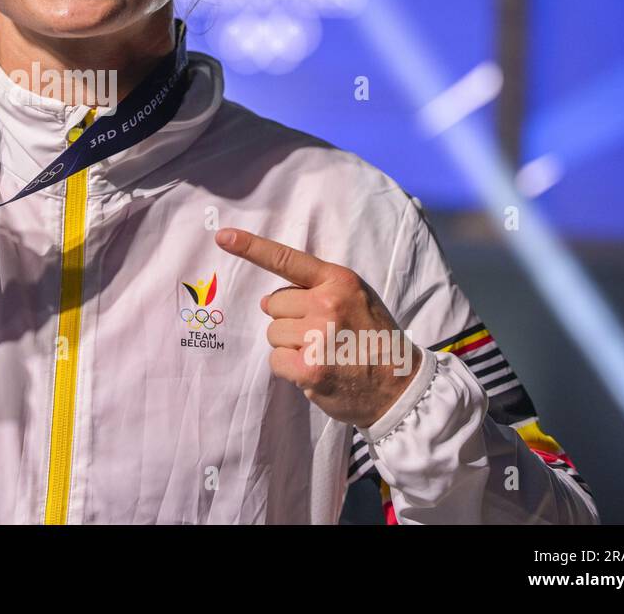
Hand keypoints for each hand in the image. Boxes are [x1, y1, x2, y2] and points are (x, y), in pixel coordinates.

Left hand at [214, 227, 421, 429]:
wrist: (400, 387)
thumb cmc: (373, 339)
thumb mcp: (357, 299)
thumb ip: (317, 291)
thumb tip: (267, 300)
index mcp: (339, 281)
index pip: (287, 260)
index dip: (251, 247)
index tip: (223, 236)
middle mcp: (327, 303)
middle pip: (274, 304)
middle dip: (289, 319)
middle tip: (322, 335)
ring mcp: (318, 336)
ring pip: (273, 333)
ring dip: (290, 346)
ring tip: (323, 353)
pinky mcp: (309, 367)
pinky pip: (275, 360)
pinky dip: (289, 369)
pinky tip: (315, 371)